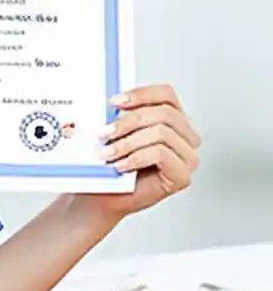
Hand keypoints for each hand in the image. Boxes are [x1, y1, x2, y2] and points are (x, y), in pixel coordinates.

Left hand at [73, 84, 201, 222]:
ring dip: (128, 142)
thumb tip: (113, 101)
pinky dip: (136, 157)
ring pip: (162, 133)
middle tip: (105, 132)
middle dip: (129, 121)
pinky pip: (161, 155)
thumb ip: (119, 113)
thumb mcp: (114, 131)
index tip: (114, 102)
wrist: (103, 196)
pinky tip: (121, 165)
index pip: (166, 95)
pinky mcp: (182, 176)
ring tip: (108, 152)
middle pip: (164, 114)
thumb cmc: (109, 164)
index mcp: (171, 119)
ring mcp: (186, 157)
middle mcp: (184, 136)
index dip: (141, 94)